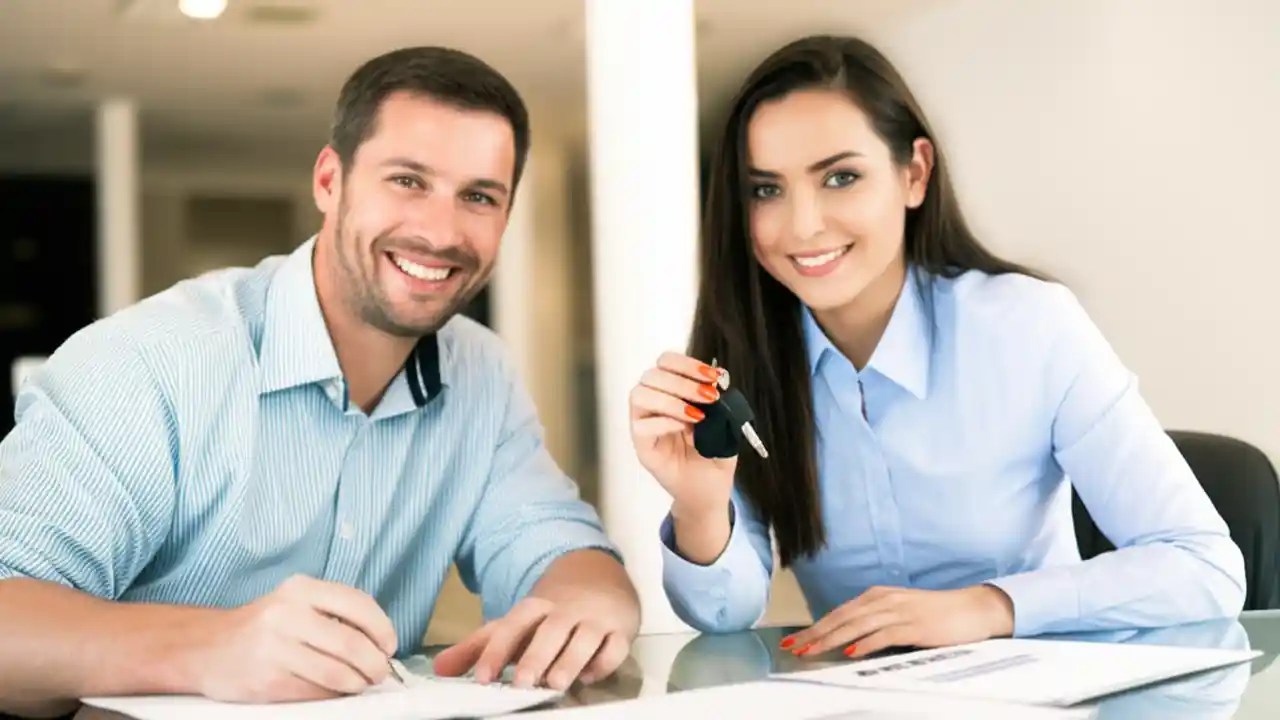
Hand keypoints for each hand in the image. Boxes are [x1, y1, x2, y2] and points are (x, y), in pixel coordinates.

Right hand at [181, 574, 398, 702]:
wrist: (207, 648)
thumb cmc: (264, 626)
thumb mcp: (295, 602)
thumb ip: (333, 613)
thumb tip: (379, 641)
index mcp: (300, 590)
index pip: (357, 604)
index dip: (382, 628)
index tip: (389, 645)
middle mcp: (287, 615)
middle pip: (351, 644)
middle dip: (374, 663)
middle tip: (379, 672)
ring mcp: (275, 649)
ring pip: (336, 673)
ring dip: (358, 682)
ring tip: (361, 683)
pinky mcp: (268, 681)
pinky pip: (315, 692)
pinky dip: (333, 694)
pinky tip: (335, 690)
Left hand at [432, 596, 631, 690]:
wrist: (600, 577)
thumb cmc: (552, 611)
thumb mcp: (516, 623)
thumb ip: (480, 647)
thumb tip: (440, 669)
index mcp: (535, 607)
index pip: (513, 625)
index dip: (496, 651)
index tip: (482, 677)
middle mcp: (565, 610)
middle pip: (550, 630)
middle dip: (536, 656)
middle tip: (521, 682)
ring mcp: (595, 618)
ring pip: (584, 638)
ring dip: (570, 660)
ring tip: (555, 684)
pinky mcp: (620, 629)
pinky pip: (614, 647)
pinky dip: (603, 663)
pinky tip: (589, 676)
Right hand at [629, 352, 736, 517]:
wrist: (710, 490)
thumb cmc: (714, 454)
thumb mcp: (725, 423)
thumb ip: (720, 402)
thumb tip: (717, 382)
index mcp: (672, 391)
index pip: (666, 362)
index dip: (687, 363)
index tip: (713, 376)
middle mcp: (654, 403)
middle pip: (652, 375)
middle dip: (682, 382)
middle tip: (709, 397)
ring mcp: (645, 424)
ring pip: (640, 395)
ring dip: (671, 400)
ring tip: (697, 415)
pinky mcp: (642, 446)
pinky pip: (641, 426)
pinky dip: (664, 422)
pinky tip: (684, 429)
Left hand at [781, 585, 1014, 659]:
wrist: (973, 608)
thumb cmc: (935, 614)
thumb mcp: (899, 613)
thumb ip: (874, 622)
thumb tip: (846, 639)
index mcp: (877, 596)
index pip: (838, 613)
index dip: (815, 627)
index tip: (794, 640)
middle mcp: (883, 600)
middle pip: (841, 618)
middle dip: (815, 634)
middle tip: (793, 647)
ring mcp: (899, 611)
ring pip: (857, 625)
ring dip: (832, 639)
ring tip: (812, 651)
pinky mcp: (915, 625)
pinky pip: (886, 634)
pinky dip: (867, 643)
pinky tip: (852, 652)